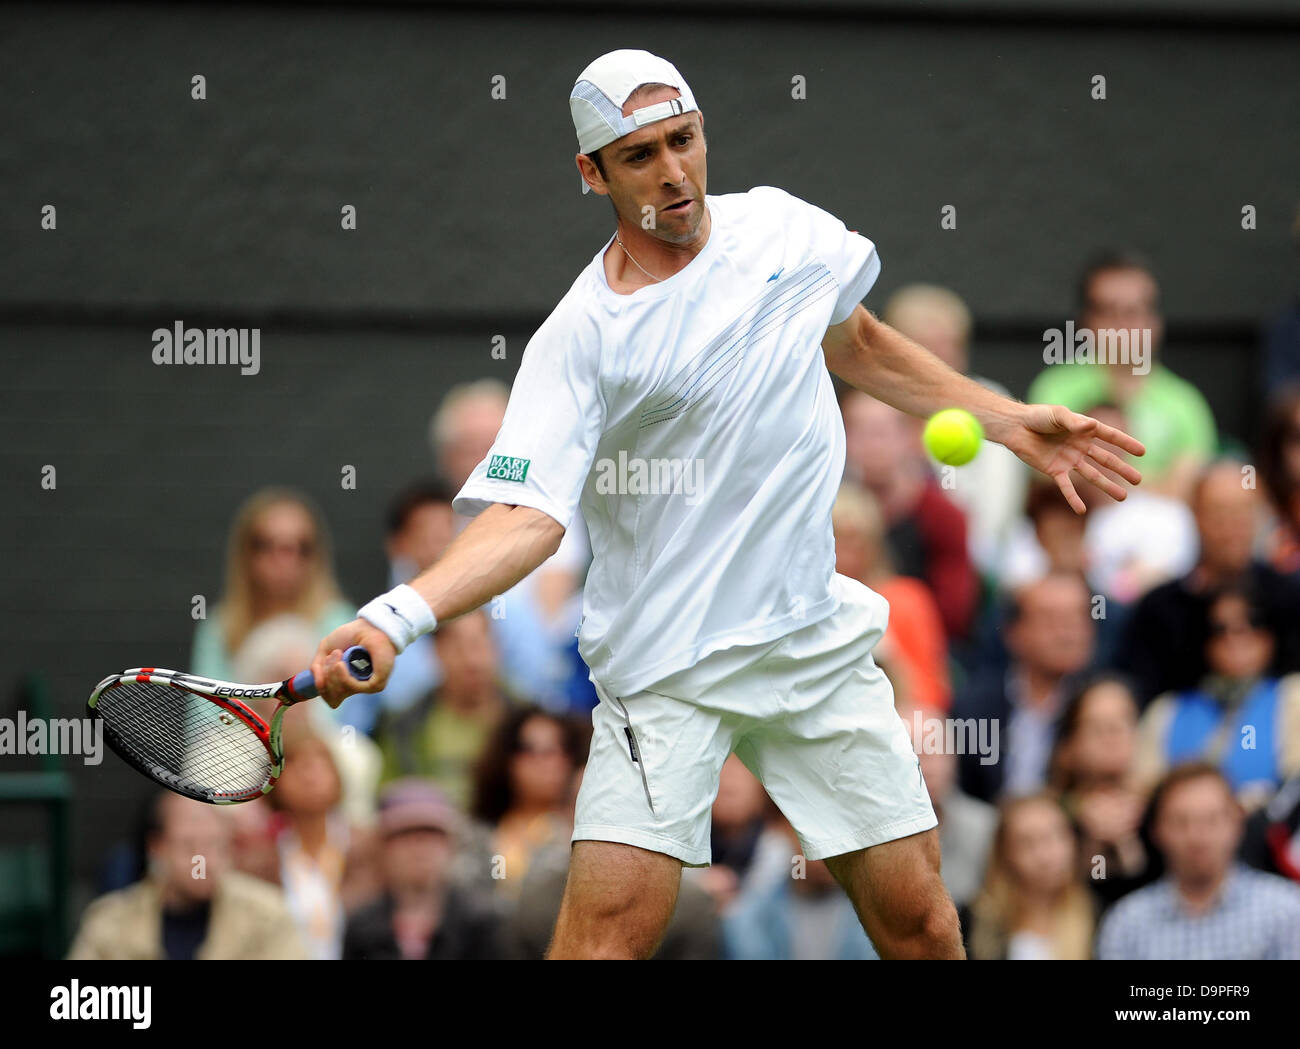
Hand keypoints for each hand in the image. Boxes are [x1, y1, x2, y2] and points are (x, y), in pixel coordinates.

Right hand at [310, 619, 396, 707]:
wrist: (367, 626)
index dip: (323, 686)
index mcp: (348, 683)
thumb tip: (318, 686)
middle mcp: (358, 687)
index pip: (332, 699)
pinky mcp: (376, 683)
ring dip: (332, 672)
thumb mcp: (326, 650)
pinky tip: (341, 664)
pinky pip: (351, 687)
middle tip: (335, 655)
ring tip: (339, 654)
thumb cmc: (350, 635)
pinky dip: (342, 676)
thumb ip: (316, 668)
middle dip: (326, 675)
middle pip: (332, 696)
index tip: (324, 664)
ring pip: (340, 692)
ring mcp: (367, 686)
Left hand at [1000, 404, 1144, 512]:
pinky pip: (1066, 487)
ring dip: (1107, 486)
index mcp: (1084, 429)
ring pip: (1092, 475)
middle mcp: (1080, 446)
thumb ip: (1075, 422)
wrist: (1015, 427)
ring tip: (1123, 497)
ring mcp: (1069, 460)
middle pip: (1106, 459)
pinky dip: (1073, 499)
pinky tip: (1082, 510)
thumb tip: (1091, 426)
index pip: (1110, 437)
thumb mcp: (1058, 415)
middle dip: (1122, 470)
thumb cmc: (1037, 416)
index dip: (1126, 443)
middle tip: (1139, 480)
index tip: (1142, 452)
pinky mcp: (1054, 470)